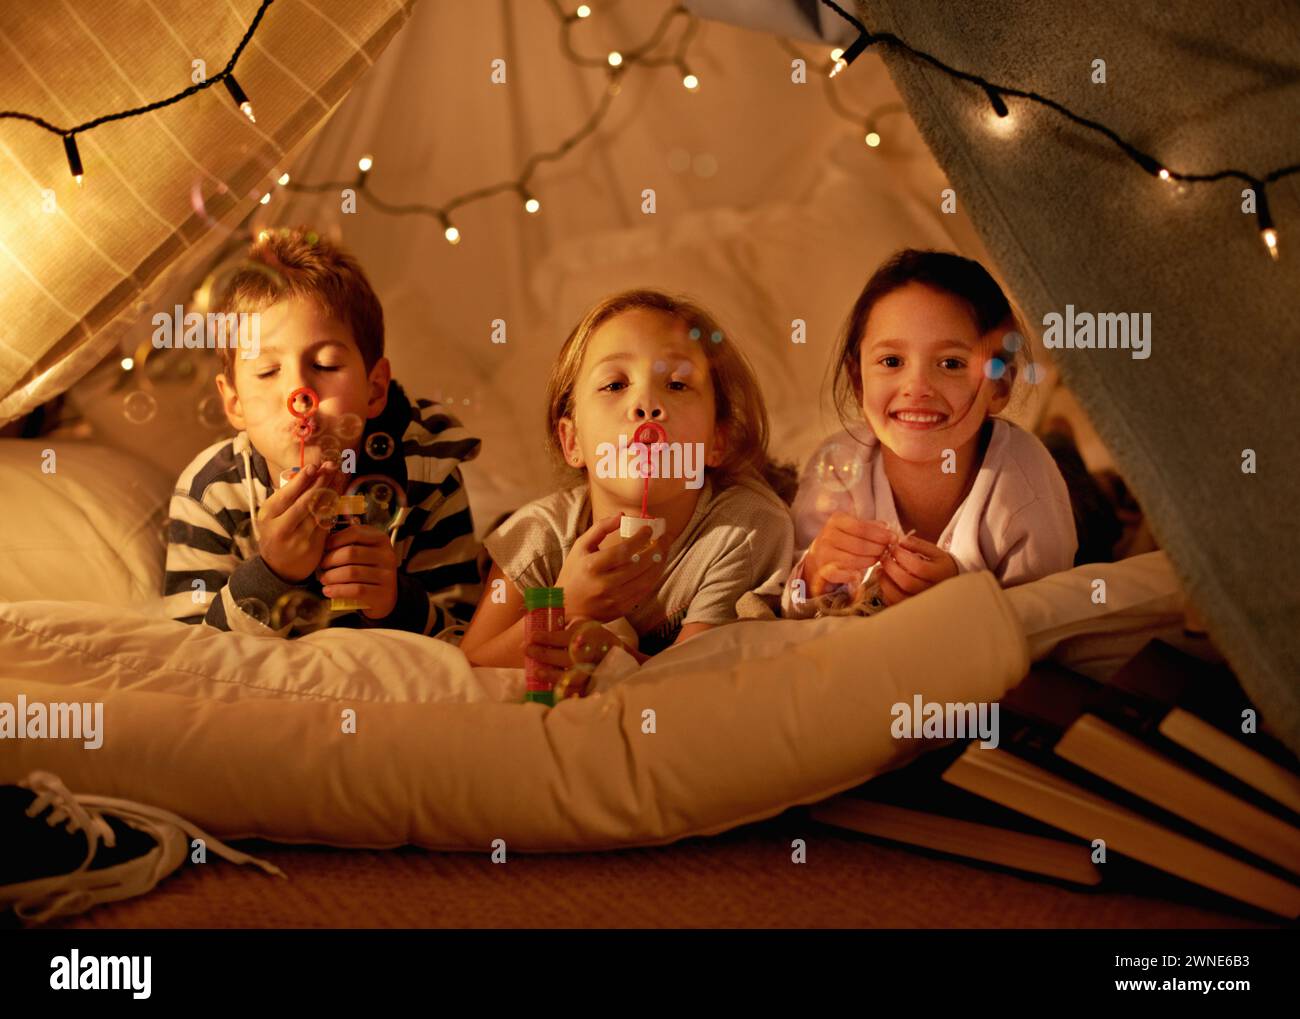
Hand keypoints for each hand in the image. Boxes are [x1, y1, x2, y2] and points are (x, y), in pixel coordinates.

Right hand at [257, 462, 346, 581]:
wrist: (279, 569)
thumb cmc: (276, 534)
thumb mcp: (271, 516)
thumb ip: (286, 497)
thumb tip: (306, 473)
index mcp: (268, 517)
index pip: (287, 495)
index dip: (301, 480)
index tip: (313, 467)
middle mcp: (282, 528)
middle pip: (306, 501)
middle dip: (320, 481)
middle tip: (331, 466)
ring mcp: (300, 539)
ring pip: (319, 510)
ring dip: (331, 490)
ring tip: (339, 474)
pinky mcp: (315, 546)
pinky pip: (327, 521)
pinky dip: (334, 506)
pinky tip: (339, 493)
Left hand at [318, 524, 399, 618]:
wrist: (386, 595)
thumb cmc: (368, 569)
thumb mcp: (365, 551)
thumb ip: (349, 542)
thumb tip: (323, 540)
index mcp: (381, 539)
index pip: (355, 533)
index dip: (335, 539)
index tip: (324, 548)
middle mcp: (387, 555)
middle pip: (351, 553)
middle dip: (330, 560)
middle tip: (321, 566)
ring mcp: (387, 575)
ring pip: (352, 573)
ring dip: (331, 576)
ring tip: (324, 579)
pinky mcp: (383, 593)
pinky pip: (356, 590)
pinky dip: (338, 590)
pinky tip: (328, 591)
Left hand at [524, 618, 623, 690]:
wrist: (619, 654)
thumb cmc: (595, 637)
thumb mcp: (583, 625)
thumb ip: (565, 626)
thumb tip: (537, 627)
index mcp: (586, 637)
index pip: (563, 638)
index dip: (546, 637)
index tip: (532, 636)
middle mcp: (589, 656)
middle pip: (564, 657)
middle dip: (543, 654)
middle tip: (527, 649)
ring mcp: (591, 672)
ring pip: (569, 677)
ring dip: (550, 675)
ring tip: (536, 671)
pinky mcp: (591, 686)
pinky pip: (576, 691)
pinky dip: (562, 690)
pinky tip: (550, 687)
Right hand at [554, 513, 667, 621]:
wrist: (567, 608)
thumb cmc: (574, 573)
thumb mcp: (581, 547)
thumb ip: (600, 528)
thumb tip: (622, 515)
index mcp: (592, 566)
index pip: (623, 550)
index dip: (640, 538)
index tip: (648, 528)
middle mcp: (604, 584)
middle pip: (639, 565)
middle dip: (657, 548)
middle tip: (664, 537)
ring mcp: (615, 599)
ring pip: (646, 579)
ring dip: (660, 563)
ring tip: (664, 550)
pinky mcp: (622, 609)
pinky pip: (644, 592)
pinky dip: (654, 577)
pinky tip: (657, 566)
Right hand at [804, 513, 896, 597]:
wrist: (816, 560)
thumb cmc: (841, 543)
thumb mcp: (853, 530)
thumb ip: (870, 527)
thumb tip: (886, 527)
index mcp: (836, 521)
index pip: (862, 527)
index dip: (880, 534)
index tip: (894, 538)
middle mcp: (827, 535)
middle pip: (860, 544)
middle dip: (878, 549)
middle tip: (887, 552)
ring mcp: (823, 553)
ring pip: (853, 559)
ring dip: (869, 561)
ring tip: (877, 560)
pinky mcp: (821, 570)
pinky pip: (840, 574)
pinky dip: (851, 576)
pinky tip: (859, 576)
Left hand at [877, 533, 958, 605]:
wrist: (947, 582)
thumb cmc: (938, 564)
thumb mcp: (933, 551)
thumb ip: (917, 544)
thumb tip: (900, 541)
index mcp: (940, 574)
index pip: (918, 567)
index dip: (901, 556)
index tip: (893, 547)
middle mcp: (932, 591)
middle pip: (906, 582)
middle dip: (890, 567)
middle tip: (884, 557)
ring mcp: (921, 603)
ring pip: (898, 596)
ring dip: (885, 581)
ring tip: (881, 569)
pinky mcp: (911, 609)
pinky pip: (894, 604)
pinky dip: (885, 592)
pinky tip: (885, 580)